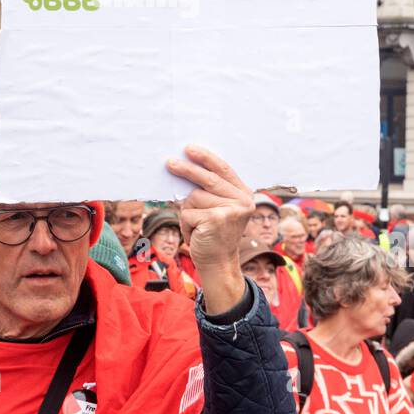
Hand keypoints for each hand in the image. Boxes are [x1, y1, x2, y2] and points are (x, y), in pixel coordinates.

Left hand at [166, 146, 253, 314]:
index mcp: (244, 194)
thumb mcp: (217, 209)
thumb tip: (184, 166)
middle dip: (186, 170)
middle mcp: (243, 201)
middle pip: (208, 179)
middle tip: (169, 163)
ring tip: (197, 227)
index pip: (224, 169)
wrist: (218, 264)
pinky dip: (186, 224)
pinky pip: (188, 212)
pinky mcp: (216, 220)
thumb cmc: (213, 234)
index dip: (206, 158)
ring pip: (194, 197)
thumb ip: (210, 191)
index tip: (189, 148)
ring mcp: (231, 210)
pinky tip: (196, 235)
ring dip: (187, 212)